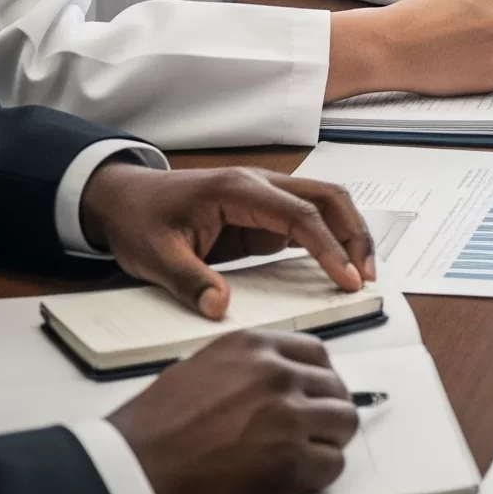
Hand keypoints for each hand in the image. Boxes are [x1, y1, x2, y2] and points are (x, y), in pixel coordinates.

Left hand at [78, 162, 375, 319]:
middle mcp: (261, 185)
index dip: (330, 247)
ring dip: (349, 233)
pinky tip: (337, 265)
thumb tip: (221, 308)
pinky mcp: (264, 214)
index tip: (348, 278)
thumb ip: (190, 282)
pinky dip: (330, 239)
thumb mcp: (155, 256)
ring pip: (326, 203)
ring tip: (360, 272)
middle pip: (329, 198)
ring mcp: (266, 197)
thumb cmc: (140, 220)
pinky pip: (308, 220)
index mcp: (239, 191)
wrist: (125, 199)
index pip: (301, 215)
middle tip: (367, 276)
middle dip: (355, 234)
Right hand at [108, 329, 359, 493]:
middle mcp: (279, 374)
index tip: (311, 399)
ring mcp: (289, 417)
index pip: (317, 356)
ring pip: (344, 424)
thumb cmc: (153, 426)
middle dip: (327, 412)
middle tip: (310, 435)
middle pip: (336, 389)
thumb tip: (278, 382)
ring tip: (304, 458)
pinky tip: (295, 482)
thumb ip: (246, 369)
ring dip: (329, 442)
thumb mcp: (201, 369)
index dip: (318, 381)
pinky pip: (331, 465)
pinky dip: (319, 475)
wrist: (130, 471)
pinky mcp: (290, 464)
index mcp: (256, 347)